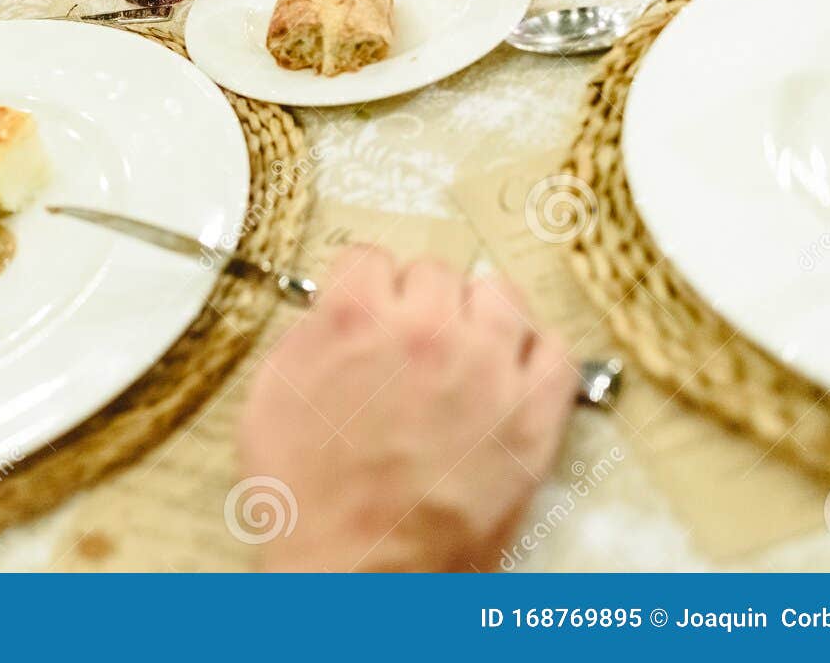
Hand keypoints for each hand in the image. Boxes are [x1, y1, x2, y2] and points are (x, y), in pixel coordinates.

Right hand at [238, 246, 574, 571]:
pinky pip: (555, 350)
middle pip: (436, 271)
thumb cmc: (307, 499)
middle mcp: (427, 330)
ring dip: (478, 316)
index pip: (368, 257)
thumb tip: (337, 310)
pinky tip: (510, 372)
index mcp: (355, 318)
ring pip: (501, 294)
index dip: (365, 288)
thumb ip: (311, 335)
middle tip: (408, 345)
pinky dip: (534, 354)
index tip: (368, 307)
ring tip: (463, 351)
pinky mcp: (532, 417)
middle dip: (418, 303)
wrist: (354, 573)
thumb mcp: (274, 395)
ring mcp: (488, 370)